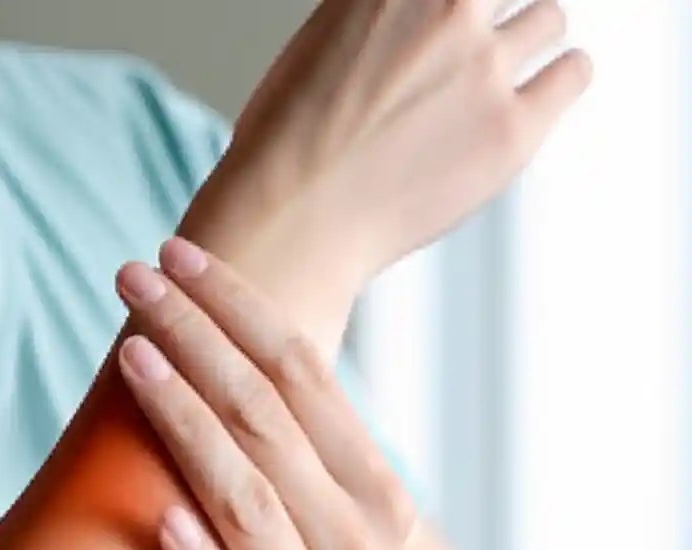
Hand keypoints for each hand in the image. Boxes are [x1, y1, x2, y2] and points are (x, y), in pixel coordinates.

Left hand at [115, 238, 417, 549]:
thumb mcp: (325, 513)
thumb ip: (287, 439)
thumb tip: (211, 325)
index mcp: (376, 497)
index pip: (303, 375)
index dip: (237, 306)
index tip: (175, 252)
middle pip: (266, 419)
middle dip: (196, 337)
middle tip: (132, 275)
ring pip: (245, 503)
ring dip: (186, 424)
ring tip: (132, 357)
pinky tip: (163, 520)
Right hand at [185, 0, 590, 289]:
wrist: (293, 218)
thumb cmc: (286, 150)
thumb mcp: (315, 50)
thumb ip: (378, 25)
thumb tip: (403, 30)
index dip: (453, 3)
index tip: (453, 16)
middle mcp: (444, 9)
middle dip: (485, 10)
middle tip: (471, 42)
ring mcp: (484, 66)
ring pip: (547, 16)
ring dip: (528, 37)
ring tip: (503, 71)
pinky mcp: (515, 126)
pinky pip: (574, 72)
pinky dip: (562, 77)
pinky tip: (543, 92)